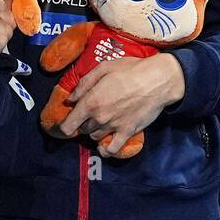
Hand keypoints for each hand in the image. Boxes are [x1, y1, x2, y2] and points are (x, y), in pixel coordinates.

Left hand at [57, 54, 184, 157]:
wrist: (158, 80)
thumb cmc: (130, 70)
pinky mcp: (127, 132)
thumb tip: (70, 99)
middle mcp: (99, 117)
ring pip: (95, 137)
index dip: (61, 128)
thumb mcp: (103, 68)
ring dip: (94, 131)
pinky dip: (106, 150)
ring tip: (101, 122)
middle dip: (82, 123)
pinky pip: (112, 149)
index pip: (68, 125)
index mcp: (91, 101)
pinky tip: (104, 146)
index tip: (61, 126)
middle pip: (82, 129)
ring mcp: (113, 127)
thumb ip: (84, 84)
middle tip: (89, 114)